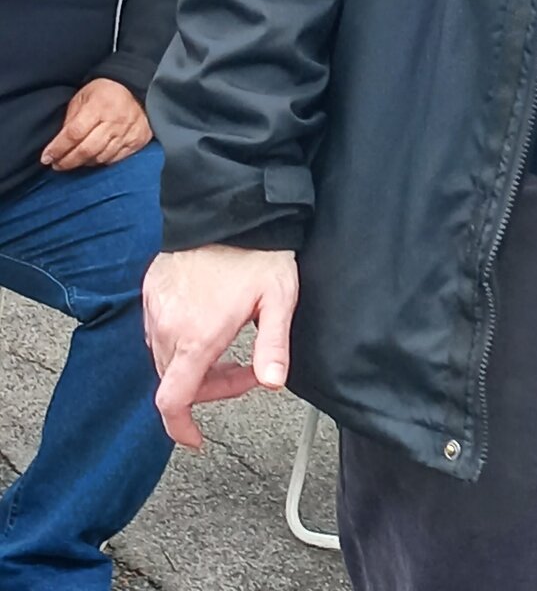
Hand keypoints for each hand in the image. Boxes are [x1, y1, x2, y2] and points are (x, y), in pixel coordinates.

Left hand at [41, 78, 151, 169]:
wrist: (137, 87)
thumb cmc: (105, 91)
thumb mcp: (83, 97)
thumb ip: (71, 119)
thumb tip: (59, 145)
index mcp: (99, 105)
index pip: (74, 133)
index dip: (58, 148)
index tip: (47, 158)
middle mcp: (115, 120)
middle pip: (87, 150)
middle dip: (67, 161)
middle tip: (57, 165)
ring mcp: (128, 132)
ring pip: (100, 157)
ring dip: (83, 162)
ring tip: (74, 161)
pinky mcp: (137, 140)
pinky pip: (115, 159)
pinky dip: (101, 161)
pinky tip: (93, 158)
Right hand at [144, 245, 298, 449]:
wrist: (229, 205)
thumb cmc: (257, 249)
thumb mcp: (278, 298)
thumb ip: (274, 345)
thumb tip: (274, 383)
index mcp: (197, 336)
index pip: (172, 401)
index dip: (179, 427)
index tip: (195, 437)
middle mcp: (167, 326)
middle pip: (174, 381)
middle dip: (208, 385)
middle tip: (245, 369)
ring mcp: (155, 307)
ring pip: (165, 356)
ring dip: (194, 362)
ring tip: (228, 341)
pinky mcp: (151, 288)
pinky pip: (157, 328)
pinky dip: (179, 337)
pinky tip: (206, 318)